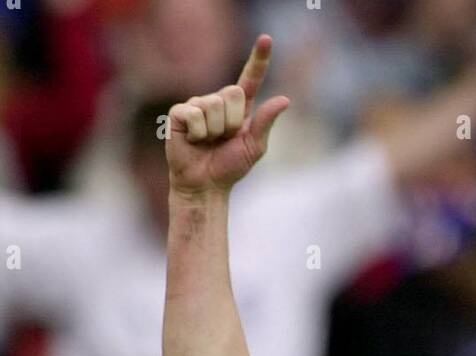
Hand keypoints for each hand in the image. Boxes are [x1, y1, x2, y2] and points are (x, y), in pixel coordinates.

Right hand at [166, 34, 288, 195]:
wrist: (205, 186)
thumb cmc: (228, 168)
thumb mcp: (253, 147)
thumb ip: (265, 123)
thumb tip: (285, 99)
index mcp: (238, 108)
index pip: (249, 78)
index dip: (258, 59)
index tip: (266, 39)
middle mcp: (217, 101)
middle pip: (234, 93)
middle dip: (233, 122)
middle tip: (223, 139)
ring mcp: (197, 104)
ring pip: (215, 105)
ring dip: (216, 131)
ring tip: (208, 142)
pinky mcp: (179, 113)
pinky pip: (196, 114)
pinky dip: (199, 133)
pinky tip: (194, 141)